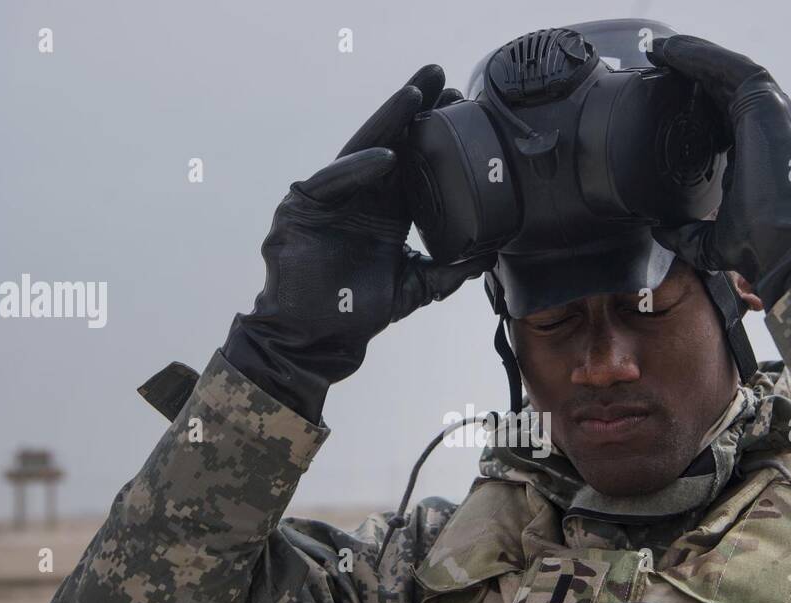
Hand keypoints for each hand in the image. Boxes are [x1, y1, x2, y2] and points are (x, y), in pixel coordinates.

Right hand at [223, 65, 494, 421]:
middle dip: (412, 108)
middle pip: (389, 143)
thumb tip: (488, 258)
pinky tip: (386, 154)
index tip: (461, 104)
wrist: (318, 340)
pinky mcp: (302, 210)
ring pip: (361, 151)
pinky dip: (359, 168)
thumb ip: (448, 272)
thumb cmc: (355, 312)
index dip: (433, 133)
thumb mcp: (415, 288)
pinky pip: (332, 182)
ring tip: (415, 97)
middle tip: (439, 75)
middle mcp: (358, 197)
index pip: (412, 162)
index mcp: (385, 210)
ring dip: (388, 122)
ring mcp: (329, 199)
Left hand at [646, 36, 790, 309]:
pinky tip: (675, 50)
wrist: (788, 243)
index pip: (722, 124)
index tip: (663, 105)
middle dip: (690, 76)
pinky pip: (732, 68)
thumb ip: (685, 233)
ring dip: (693, 59)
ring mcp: (771, 115)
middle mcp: (766, 133)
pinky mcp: (768, 104)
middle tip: (656, 65)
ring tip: (661, 51)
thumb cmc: (761, 246)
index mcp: (755, 161)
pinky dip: (702, 56)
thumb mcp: (710, 242)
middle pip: (723, 93)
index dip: (693, 110)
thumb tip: (659, 230)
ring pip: (728, 74)